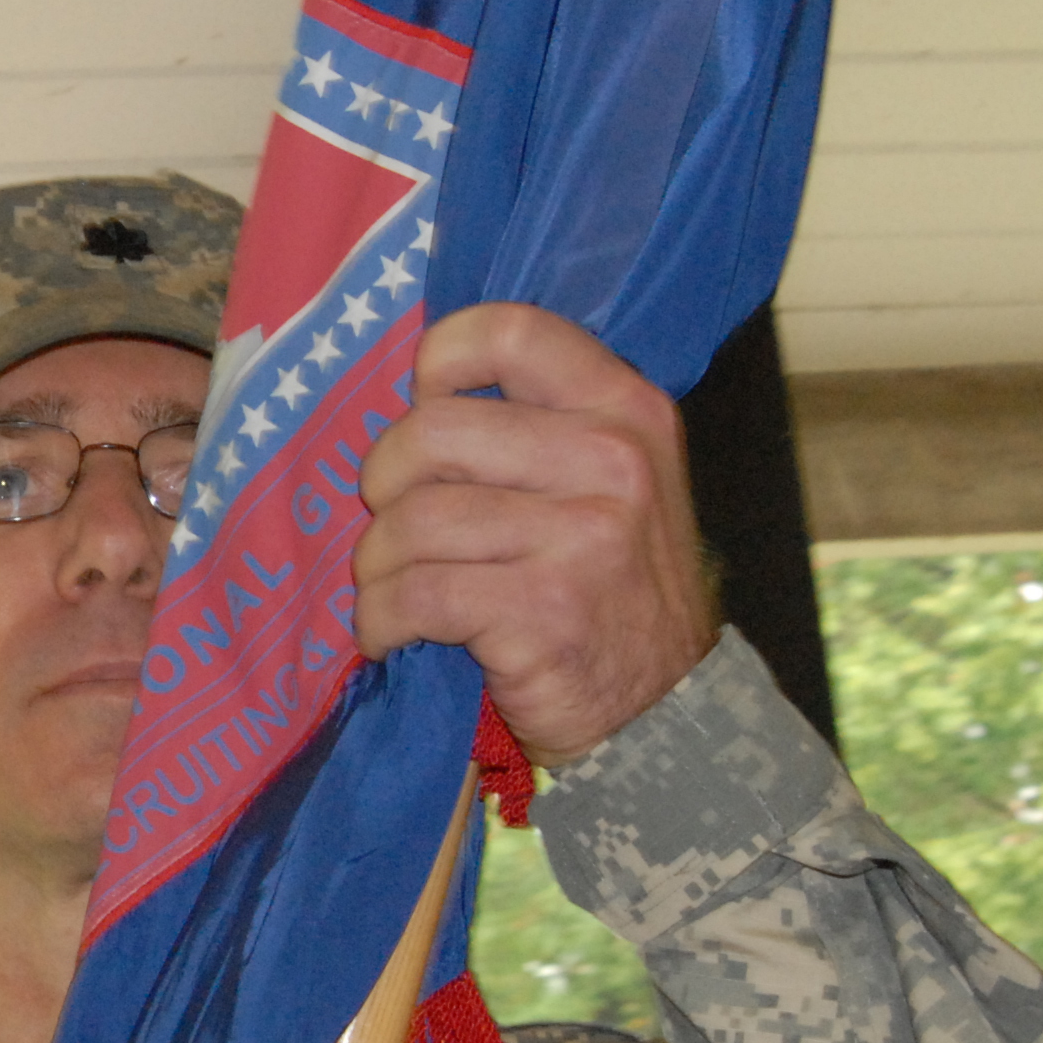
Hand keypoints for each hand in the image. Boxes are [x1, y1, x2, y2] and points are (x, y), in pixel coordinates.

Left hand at [353, 303, 715, 767]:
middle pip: (432, 431)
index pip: (512, 331)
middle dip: (384, 482)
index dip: (440, 359)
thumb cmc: (611, 587)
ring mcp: (583, 538)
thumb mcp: (611, 481)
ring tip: (389, 588)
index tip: (423, 406)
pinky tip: (389, 634)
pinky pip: (414, 594)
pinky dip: (379, 619)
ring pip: (413, 520)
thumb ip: (540, 425)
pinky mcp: (543, 613)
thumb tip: (419, 394)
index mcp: (627, 408)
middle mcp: (613, 461)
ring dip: (377, 565)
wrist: (666, 711)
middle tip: (393, 523)